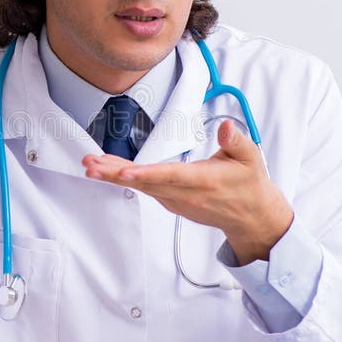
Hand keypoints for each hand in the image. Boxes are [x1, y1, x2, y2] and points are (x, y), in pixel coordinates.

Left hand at [82, 119, 293, 264]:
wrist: (249, 216)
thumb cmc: (248, 184)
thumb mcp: (250, 158)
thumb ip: (236, 141)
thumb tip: (226, 126)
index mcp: (204, 181)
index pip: (172, 177)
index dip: (147, 175)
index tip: (125, 173)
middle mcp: (186, 194)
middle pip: (147, 183)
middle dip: (117, 174)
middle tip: (92, 165)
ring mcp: (176, 201)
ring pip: (142, 187)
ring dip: (115, 176)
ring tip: (92, 165)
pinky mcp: (170, 201)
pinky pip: (144, 189)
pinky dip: (125, 179)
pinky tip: (109, 169)